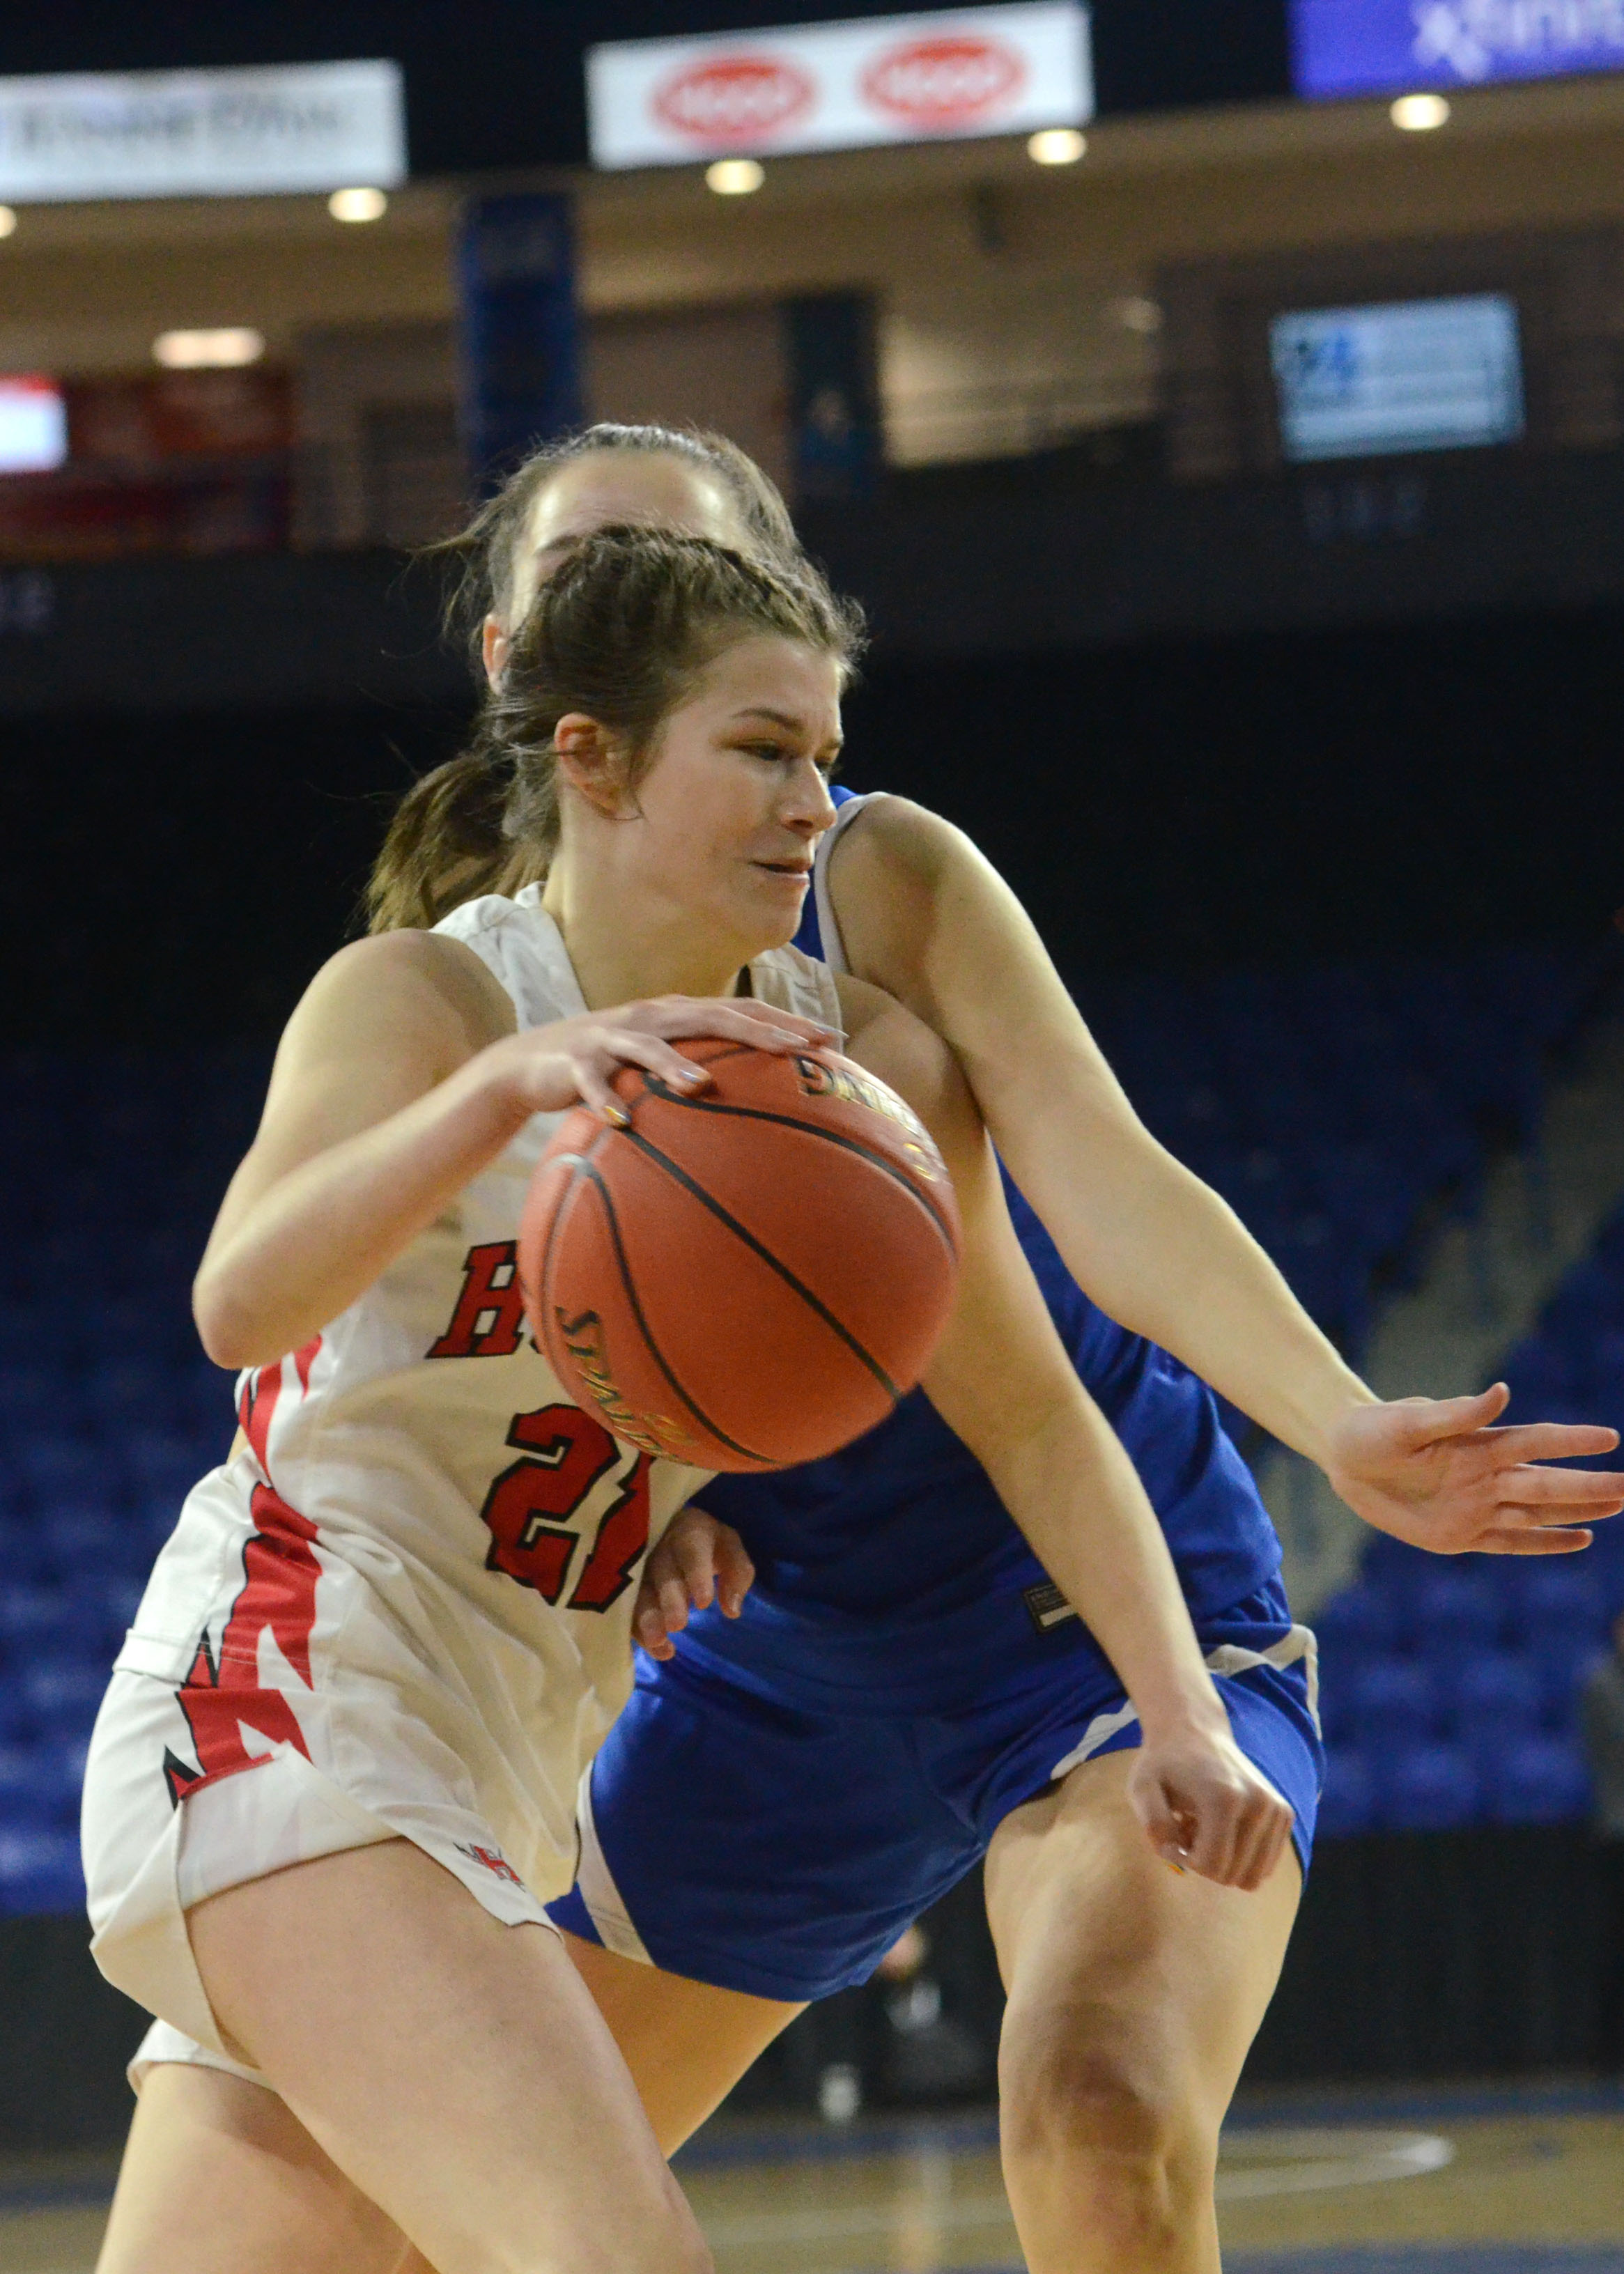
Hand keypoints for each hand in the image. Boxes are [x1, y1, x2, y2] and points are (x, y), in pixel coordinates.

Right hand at [484, 997, 837, 1124]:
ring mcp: (612, 1037)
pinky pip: (592, 1083)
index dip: (785, 1022)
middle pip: (711, 1017)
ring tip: (702, 1087)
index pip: (741, 1011)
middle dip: (756, 1031)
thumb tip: (769, 1104)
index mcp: (679, 1015)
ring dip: (673, 1067)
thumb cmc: (613, 1067)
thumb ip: (707, 1069)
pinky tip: (622, 1122)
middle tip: (795, 1050)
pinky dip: (605, 1099)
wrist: (533, 1064)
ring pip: (648, 1048)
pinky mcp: (576, 1062)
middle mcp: (651, 1018)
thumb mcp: (662, 1064)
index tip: (831, 1041)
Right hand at [632, 1505, 755, 1660]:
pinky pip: (628, 1607)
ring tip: (657, 1640)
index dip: (696, 1574)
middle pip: (661, 1569)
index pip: (691, 1548)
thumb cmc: (707, 1545)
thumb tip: (732, 1609)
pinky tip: (656, 1648)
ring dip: (646, 1616)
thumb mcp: (728, 1549)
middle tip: (678, 1624)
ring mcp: (637, 1564)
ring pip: (638, 1589)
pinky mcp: (625, 1585)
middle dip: (669, 1598)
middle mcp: (658, 1545)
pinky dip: (639, 1630)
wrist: (674, 1535)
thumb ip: (737, 1573)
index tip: (704, 1603)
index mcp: (688, 1530)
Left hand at [1127, 1716, 1294, 1890]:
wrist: (1195, 1731)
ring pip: (1254, 1875)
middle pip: (1234, 1875)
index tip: (1173, 1837)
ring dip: (1226, 1861)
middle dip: (1207, 1863)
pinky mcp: (1284, 1813)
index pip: (1212, 1867)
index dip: (1186, 1861)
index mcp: (1224, 1799)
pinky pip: (1266, 1864)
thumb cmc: (1165, 1762)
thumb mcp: (1141, 1787)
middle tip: (1189, 1831)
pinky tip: (1224, 1827)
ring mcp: (1276, 1809)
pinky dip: (1243, 1855)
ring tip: (1206, 1829)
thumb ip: (1153, 1824)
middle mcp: (1258, 1804)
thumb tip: (1175, 1853)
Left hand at [1325, 1386, 1623, 1556]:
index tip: (1610, 1437)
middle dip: (1589, 1485)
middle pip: (1548, 1483)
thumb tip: (1502, 1393)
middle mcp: (1486, 1476)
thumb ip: (1456, 1414)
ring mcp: (1477, 1506)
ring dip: (1579, 1510)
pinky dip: (1545, 1543)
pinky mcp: (1460, 1535)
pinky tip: (1581, 1539)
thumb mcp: (1408, 1422)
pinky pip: (1511, 1542)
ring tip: (1619, 1506)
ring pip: (1539, 1512)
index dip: (1572, 1441)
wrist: (1344, 1455)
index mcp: (1478, 1444)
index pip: (1536, 1441)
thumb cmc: (1375, 1430)